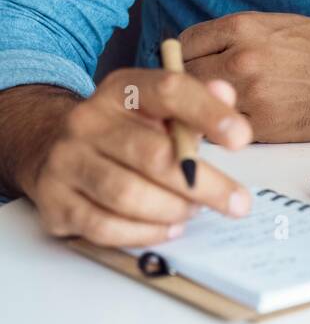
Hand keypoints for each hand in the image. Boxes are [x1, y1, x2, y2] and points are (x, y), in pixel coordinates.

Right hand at [23, 68, 253, 246]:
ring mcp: (68, 161)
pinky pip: (105, 227)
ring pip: (128, 195)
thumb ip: (196, 101)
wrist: (53, 146)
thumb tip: (226, 95)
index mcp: (122, 89)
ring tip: (195, 211)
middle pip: (153, 154)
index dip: (209, 113)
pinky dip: (144, 233)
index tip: (241, 139)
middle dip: (203, 184)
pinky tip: (168, 228)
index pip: (169, 90)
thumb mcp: (157, 107)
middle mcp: (89, 120)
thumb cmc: (123, 130)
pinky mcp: (55, 201)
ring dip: (173, 210)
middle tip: (236, 202)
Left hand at [179, 12, 309, 141]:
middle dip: (188, 86)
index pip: (184, 44)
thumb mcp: (275, 24)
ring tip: (216, 110)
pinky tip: (239, 122)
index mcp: (242, 27)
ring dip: (204, 110)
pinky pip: (225, 130)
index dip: (183, 58)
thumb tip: (199, 52)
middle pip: (185, 77)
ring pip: (200, 108)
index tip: (188, 67)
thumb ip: (234, 37)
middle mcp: (240, 58)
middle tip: (198, 93)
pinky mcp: (263, 126)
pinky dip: (226, 128)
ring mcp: (251, 94)